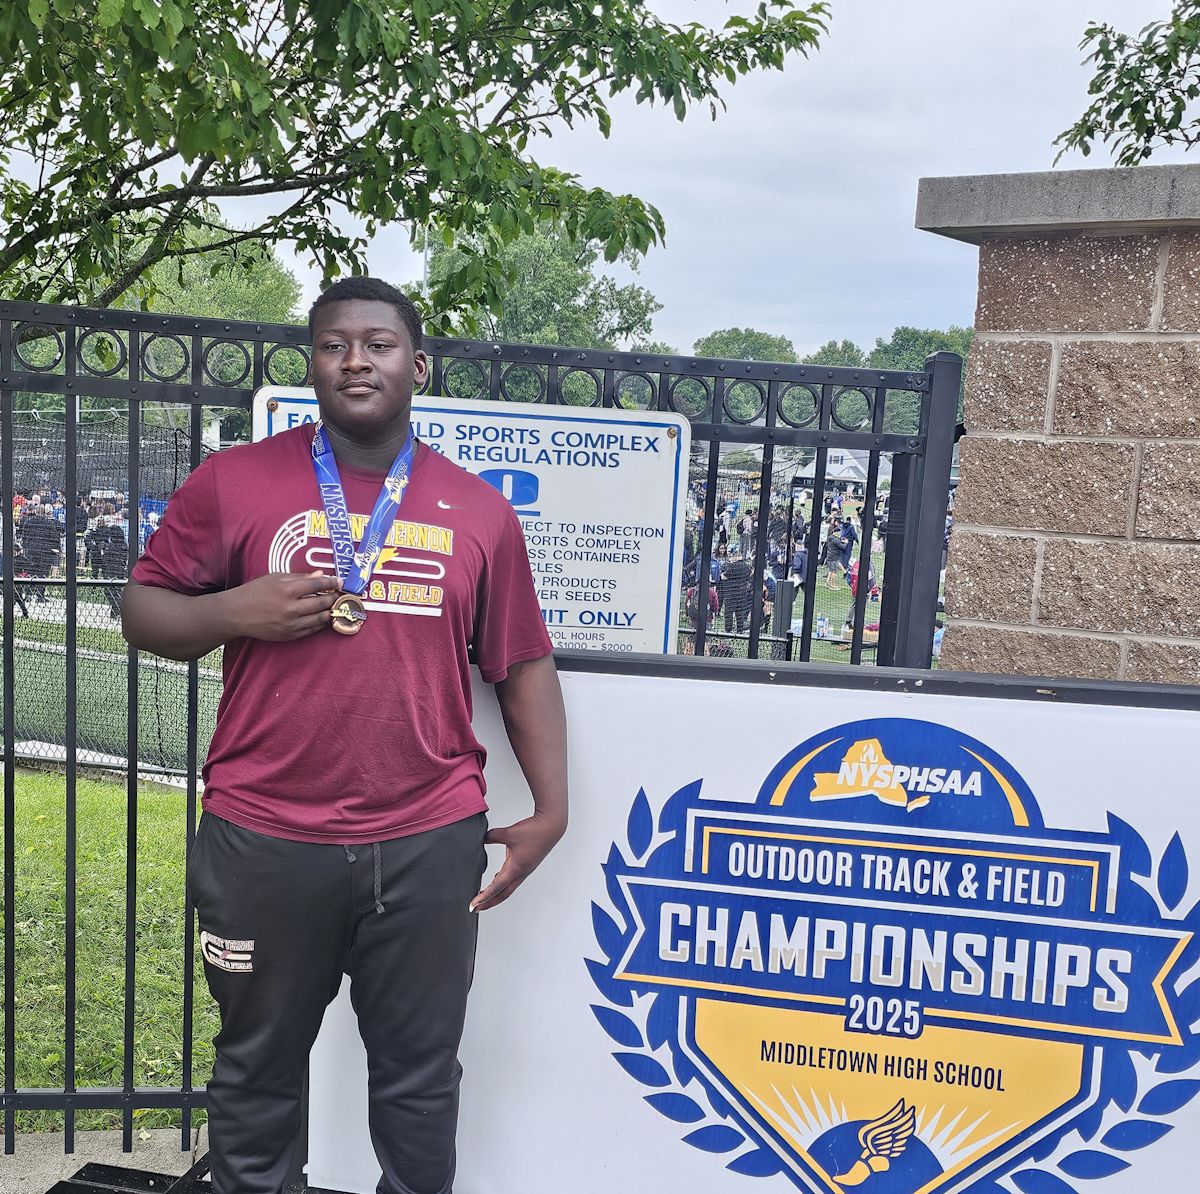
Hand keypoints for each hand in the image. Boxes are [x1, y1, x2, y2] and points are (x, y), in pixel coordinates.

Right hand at [226, 571, 341, 641]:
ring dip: (329, 611)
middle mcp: (291, 608)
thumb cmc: (255, 592)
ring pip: (321, 618)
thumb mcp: (275, 578)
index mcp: (287, 590)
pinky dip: (320, 623)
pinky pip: (313, 630)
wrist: (237, 614)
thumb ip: (300, 577)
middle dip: (333, 597)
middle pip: (323, 602)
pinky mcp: (290, 635)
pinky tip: (322, 616)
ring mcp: (291, 624)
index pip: (318, 584)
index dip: (331, 582)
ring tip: (331, 605)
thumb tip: (321, 575)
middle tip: (337, 593)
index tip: (338, 581)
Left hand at [471, 812, 566, 911]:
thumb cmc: (534, 831)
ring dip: (496, 894)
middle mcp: (521, 872)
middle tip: (476, 908)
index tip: (474, 904)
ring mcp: (525, 869)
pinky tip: (497, 878)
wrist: (551, 826)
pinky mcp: (527, 864)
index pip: (497, 887)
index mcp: (516, 868)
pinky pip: (513, 879)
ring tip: (484, 897)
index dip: (484, 897)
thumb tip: (481, 839)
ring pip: (508, 887)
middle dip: (489, 902)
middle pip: (503, 894)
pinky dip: (503, 883)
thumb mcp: (509, 833)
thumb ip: (492, 836)